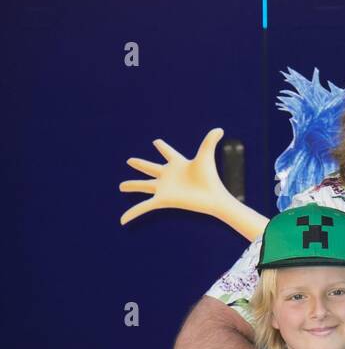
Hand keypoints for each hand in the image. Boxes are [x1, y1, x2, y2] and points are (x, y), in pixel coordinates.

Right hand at [120, 128, 234, 225]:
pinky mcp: (162, 200)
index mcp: (177, 163)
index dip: (163, 147)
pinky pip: (144, 207)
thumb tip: (219, 128)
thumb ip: (210, 140)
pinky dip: (133, 213)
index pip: (168, 152)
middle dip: (140, 164)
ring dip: (132, 186)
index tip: (156, 142)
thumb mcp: (206, 154)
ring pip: (143, 186)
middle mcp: (168, 176)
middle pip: (150, 167)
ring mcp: (164, 188)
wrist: (212, 197)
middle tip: (130, 161)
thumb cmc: (210, 177)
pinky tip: (123, 220)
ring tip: (121, 186)